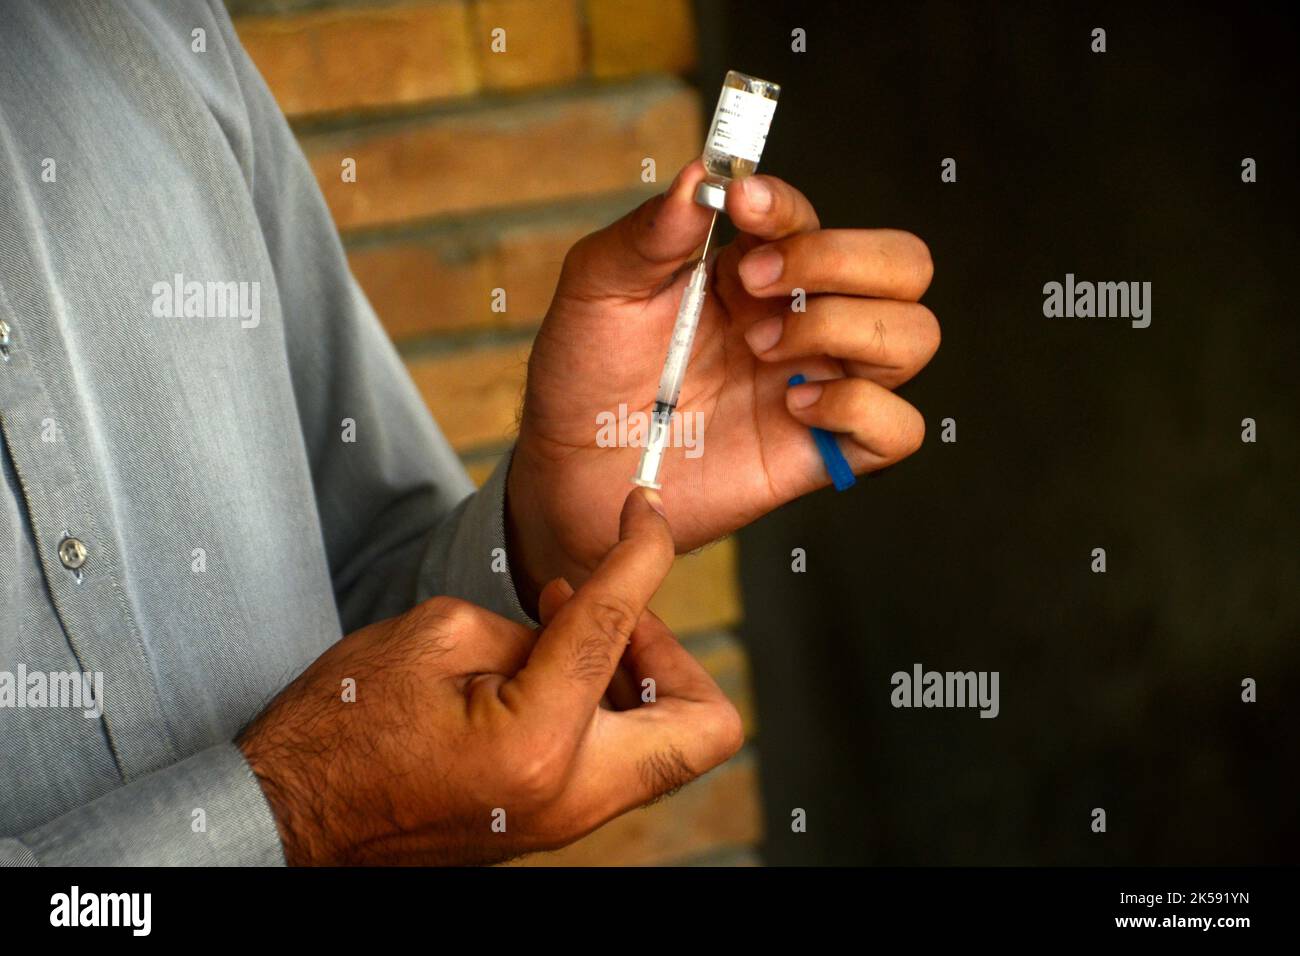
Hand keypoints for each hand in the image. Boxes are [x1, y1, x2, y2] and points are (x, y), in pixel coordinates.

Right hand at [238, 489, 741, 865]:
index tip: (647, 512)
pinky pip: (624, 759)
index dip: (643, 550)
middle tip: (619, 612)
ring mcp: (569, 819)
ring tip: (571, 627)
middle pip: (707, 727)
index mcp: (537, 740)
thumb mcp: (435, 639)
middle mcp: (572, 794)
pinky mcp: (557, 820)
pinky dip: (611, 706)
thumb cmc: (343, 726)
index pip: (618, 623)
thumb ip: (532, 625)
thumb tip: (582, 621)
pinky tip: (553, 664)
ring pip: (672, 745)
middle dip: (677, 654)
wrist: (293, 818)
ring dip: (643, 678)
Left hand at [508, 161, 938, 599]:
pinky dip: (861, 408)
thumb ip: (647, 232)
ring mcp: (818, 384)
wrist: (569, 468)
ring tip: (762, 350)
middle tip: (756, 286)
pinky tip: (792, 407)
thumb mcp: (597, 287)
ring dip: (844, 328)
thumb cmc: (585, 375)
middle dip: (842, 259)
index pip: (817, 218)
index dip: (789, 206)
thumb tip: (697, 177)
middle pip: (903, 266)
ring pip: (914, 335)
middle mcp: (800, 320)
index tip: (741, 203)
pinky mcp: (818, 451)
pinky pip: (899, 428)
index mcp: (754, 271)